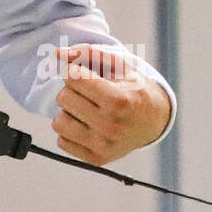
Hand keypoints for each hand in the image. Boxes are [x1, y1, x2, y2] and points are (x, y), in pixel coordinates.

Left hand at [52, 45, 171, 164]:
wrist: (154, 120)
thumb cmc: (133, 88)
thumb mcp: (119, 64)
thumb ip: (87, 53)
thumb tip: (57, 53)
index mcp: (118, 101)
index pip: (73, 77)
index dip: (74, 71)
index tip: (85, 74)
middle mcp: (111, 126)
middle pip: (63, 98)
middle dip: (71, 90)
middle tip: (88, 92)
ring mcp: (103, 146)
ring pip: (58, 122)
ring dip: (68, 112)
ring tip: (85, 109)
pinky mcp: (96, 159)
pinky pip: (62, 141)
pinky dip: (70, 131)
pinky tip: (87, 125)